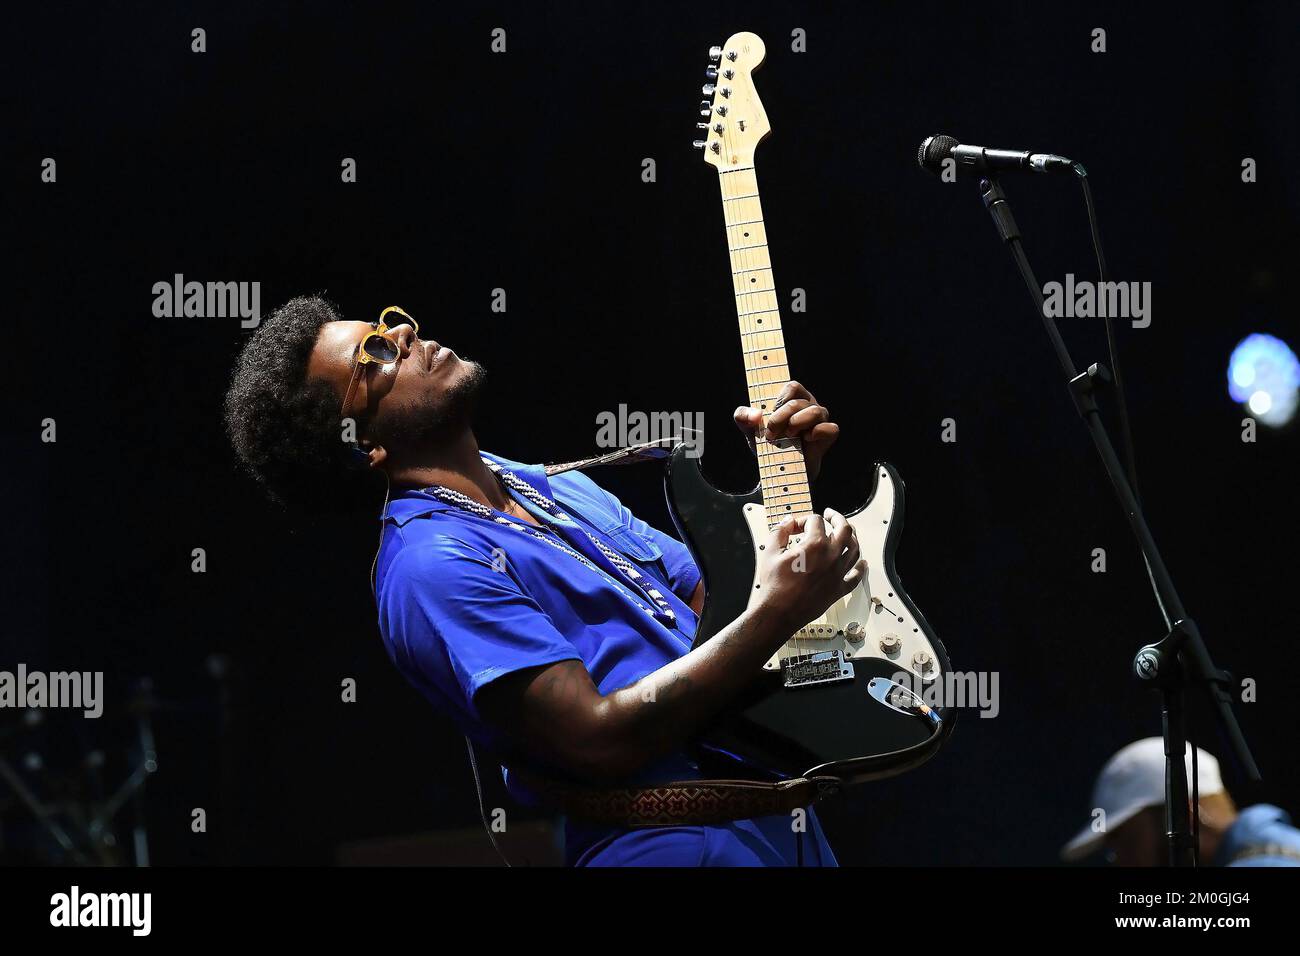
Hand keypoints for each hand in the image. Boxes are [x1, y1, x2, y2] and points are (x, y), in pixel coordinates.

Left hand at [733, 380, 839, 479]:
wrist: (779, 469)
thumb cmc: (768, 442)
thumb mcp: (749, 429)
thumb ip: (742, 416)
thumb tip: (755, 414)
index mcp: (792, 398)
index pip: (792, 387)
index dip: (780, 399)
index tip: (769, 414)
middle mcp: (808, 405)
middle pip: (798, 403)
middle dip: (780, 419)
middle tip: (771, 434)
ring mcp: (820, 419)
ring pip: (815, 412)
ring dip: (796, 425)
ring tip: (788, 436)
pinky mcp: (828, 435)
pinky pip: (830, 428)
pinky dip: (816, 433)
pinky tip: (805, 440)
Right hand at [748, 509, 865, 636]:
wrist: (779, 613)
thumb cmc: (774, 586)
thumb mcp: (770, 552)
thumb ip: (780, 532)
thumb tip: (787, 522)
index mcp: (815, 544)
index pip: (815, 521)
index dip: (803, 520)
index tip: (795, 528)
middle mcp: (831, 556)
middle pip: (844, 529)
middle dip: (837, 518)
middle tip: (831, 515)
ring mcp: (838, 573)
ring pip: (855, 549)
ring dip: (852, 538)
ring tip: (847, 533)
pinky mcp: (839, 589)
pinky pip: (856, 577)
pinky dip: (860, 569)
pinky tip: (862, 563)